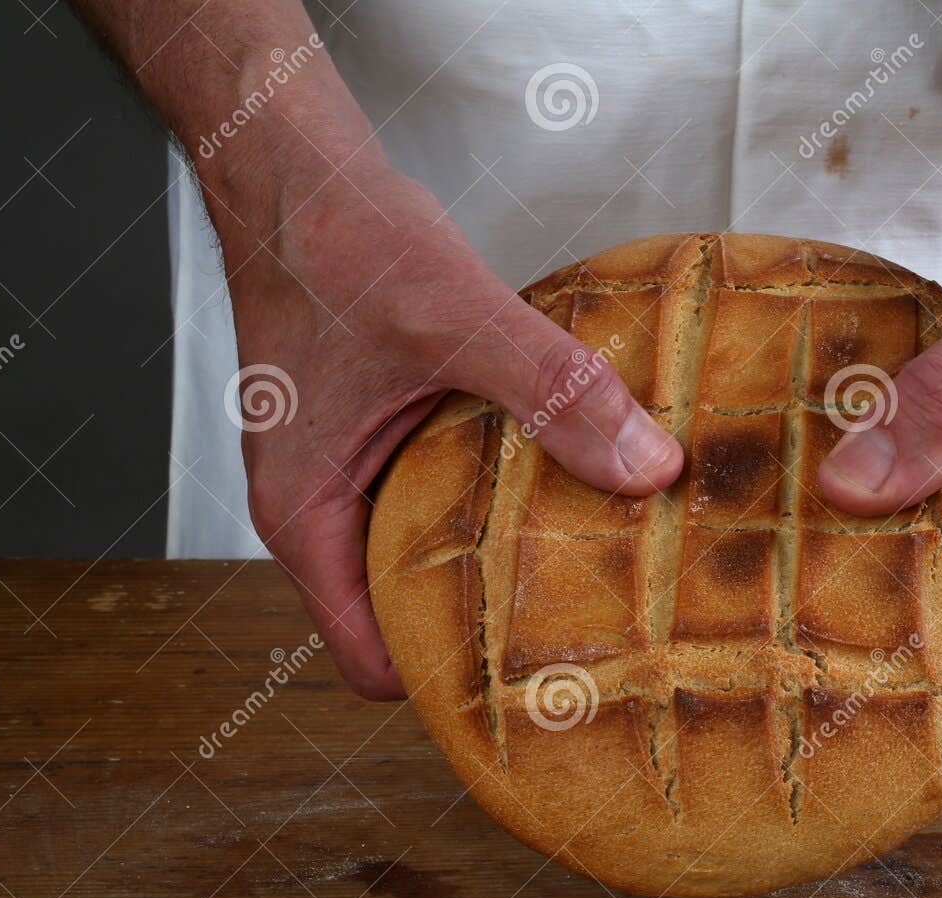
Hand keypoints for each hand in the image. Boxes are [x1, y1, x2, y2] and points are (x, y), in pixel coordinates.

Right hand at [223, 160, 681, 698]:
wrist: (293, 168)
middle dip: (494, 629)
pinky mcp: (379, 436)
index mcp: (310, 517)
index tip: (542, 685)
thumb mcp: (457, 316)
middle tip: (596, 633)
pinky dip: (495, 498)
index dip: (452, 684)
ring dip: (500, 559)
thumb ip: (552, 391)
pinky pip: (439, 495)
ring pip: (428, 555)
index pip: (374, 663)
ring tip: (598, 567)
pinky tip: (566, 479)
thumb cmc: (335, 238)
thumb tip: (649, 468)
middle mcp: (323, 511)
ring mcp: (350, 475)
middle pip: (408, 618)